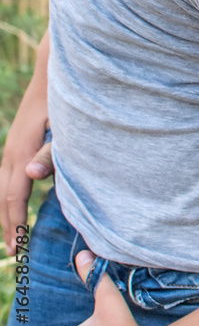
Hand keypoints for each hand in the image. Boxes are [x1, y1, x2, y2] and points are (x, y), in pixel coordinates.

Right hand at [0, 95, 51, 253]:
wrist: (52, 71)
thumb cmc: (64, 100)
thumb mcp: (64, 127)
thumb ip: (51, 152)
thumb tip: (31, 176)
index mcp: (22, 152)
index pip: (13, 198)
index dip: (16, 224)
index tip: (19, 249)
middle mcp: (12, 152)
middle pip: (3, 197)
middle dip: (8, 225)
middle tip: (14, 253)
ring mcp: (12, 147)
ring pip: (1, 187)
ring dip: (6, 212)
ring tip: (13, 235)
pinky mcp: (18, 144)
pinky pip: (6, 177)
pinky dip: (9, 195)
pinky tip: (16, 204)